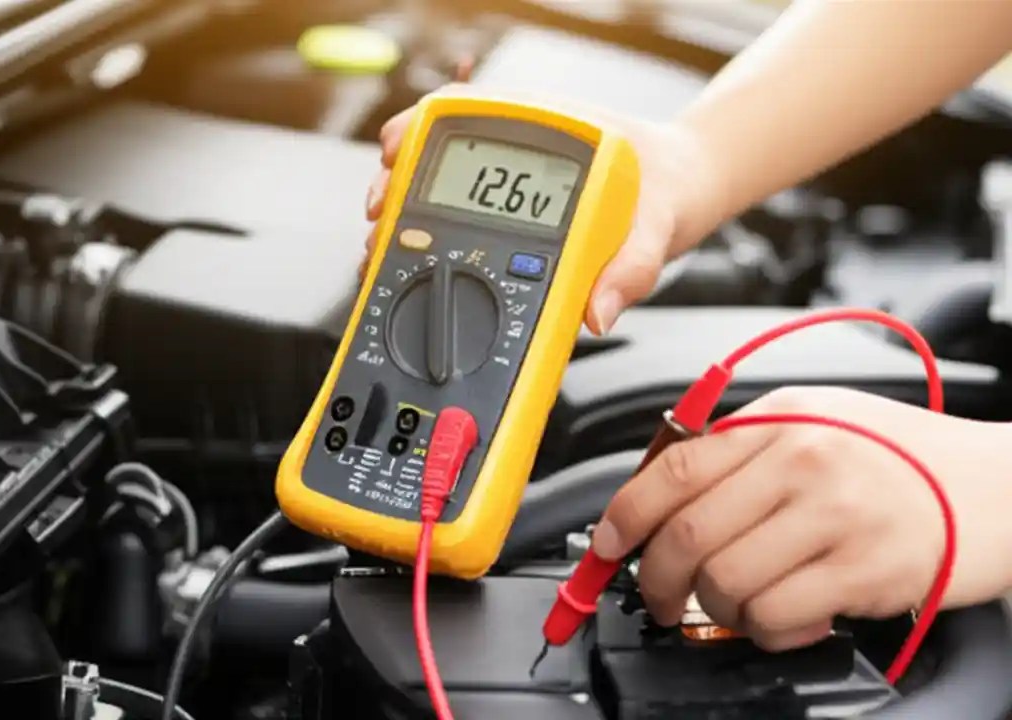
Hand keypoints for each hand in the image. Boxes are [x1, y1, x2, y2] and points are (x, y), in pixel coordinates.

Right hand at [364, 84, 725, 334]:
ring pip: (437, 193)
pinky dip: (429, 247)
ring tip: (384, 251)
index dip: (415, 128)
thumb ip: (631, 269)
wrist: (683, 198)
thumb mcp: (658, 229)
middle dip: (394, 185)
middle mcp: (515, 152)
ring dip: (405, 221)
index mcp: (544, 131)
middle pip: (434, 155)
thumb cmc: (667, 191)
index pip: (461, 110)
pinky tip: (414, 268)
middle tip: (380, 217)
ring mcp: (507, 187)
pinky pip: (457, 227)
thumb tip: (597, 312)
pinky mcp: (507, 221)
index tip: (391, 153)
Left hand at [589, 386, 1011, 651]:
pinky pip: (776, 616)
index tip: (606, 543)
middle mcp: (803, 460)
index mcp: (779, 420)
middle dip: (654, 579)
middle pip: (687, 534)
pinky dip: (763, 629)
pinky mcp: (865, 570)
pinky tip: (782, 616)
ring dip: (713, 608)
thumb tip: (660, 490)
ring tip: (732, 604)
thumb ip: (742, 449)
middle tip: (657, 596)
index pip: (672, 468)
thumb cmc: (902, 456)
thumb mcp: (815, 421)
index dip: (624, 515)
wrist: (999, 485)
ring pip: (725, 582)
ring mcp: (836, 515)